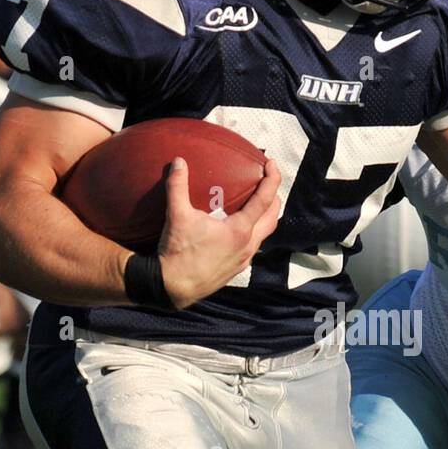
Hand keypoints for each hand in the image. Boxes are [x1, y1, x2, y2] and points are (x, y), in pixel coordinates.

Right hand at [157, 156, 280, 308]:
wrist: (173, 287)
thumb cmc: (178, 252)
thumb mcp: (177, 216)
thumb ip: (178, 186)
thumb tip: (179, 162)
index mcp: (239, 230)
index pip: (264, 200)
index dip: (272, 179)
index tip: (271, 164)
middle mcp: (248, 245)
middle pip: (272, 217)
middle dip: (274, 197)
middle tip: (268, 182)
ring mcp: (244, 259)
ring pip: (264, 234)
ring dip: (265, 217)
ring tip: (257, 203)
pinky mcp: (236, 269)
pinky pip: (253, 246)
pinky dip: (254, 232)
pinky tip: (240, 229)